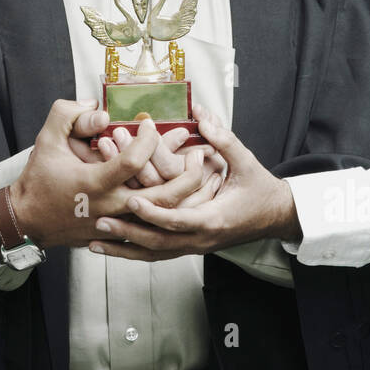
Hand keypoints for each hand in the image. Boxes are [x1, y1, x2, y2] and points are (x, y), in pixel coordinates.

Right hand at [13, 105, 193, 248]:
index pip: (133, 162)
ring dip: (186, 195)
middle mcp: (111, 206)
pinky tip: (187, 196)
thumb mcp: (46, 140)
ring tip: (200, 173)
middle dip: (186, 175)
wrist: (29, 220)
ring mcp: (117, 223)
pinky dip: (173, 210)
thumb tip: (98, 107)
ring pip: (163, 215)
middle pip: (162, 196)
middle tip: (197, 153)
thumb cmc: (39, 179)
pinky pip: (154, 224)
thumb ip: (68, 114)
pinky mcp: (119, 232)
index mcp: (95, 183)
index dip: (148, 140)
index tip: (151, 124)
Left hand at [87, 104, 299, 261]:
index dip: (153, 213)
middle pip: (158, 242)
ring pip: (154, 254)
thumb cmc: (260, 189)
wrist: (276, 216)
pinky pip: (159, 253)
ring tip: (93, 243)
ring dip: (124, 249)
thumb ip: (223, 139)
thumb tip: (200, 115)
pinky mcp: (190, 247)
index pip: (178, 220)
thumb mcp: (246, 162)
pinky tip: (113, 248)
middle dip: (126, 234)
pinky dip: (134, 252)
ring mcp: (195, 247)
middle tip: (97, 222)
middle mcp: (201, 238)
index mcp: (214, 218)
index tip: (130, 201)